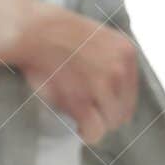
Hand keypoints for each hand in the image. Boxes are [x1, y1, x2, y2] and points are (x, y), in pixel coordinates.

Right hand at [8, 3, 138, 145]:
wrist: (34, 31)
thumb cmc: (59, 34)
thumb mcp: (100, 38)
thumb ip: (113, 61)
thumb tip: (116, 92)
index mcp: (126, 53)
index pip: (130, 94)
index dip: (114, 103)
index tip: (99, 105)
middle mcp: (120, 69)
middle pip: (122, 111)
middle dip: (105, 115)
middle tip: (88, 112)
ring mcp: (102, 85)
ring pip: (110, 123)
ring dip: (95, 123)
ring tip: (80, 117)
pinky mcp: (82, 101)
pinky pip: (94, 131)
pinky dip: (87, 133)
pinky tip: (79, 128)